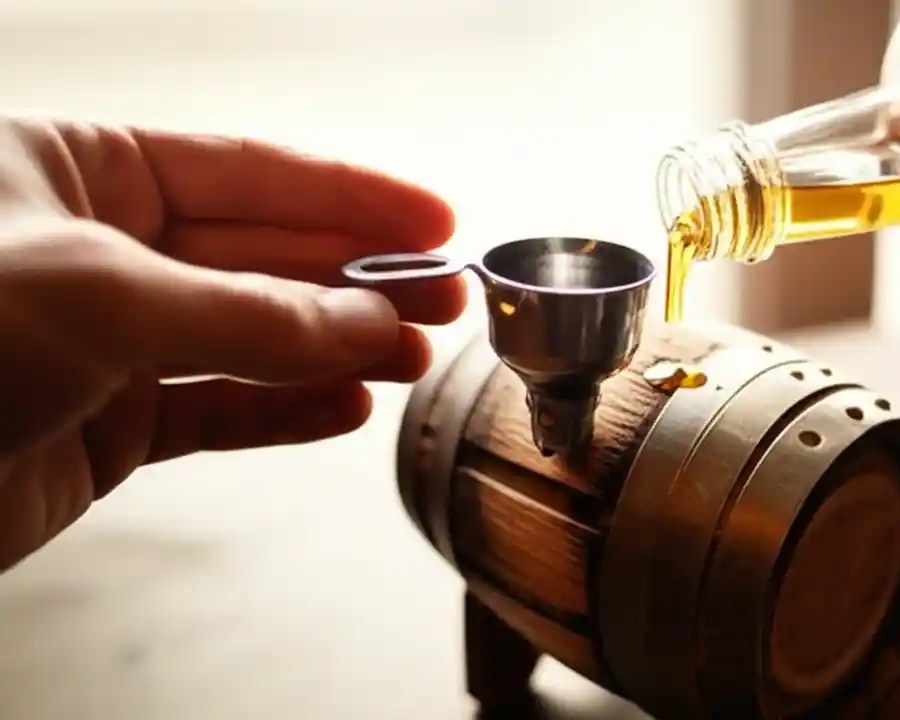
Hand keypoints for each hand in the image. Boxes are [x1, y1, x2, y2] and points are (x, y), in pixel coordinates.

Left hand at [0, 118, 465, 570]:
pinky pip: (217, 412)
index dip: (349, 195)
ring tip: (406, 358)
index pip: (246, 170)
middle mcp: (95, 250)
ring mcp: (102, 341)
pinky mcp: (103, 426)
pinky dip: (283, 414)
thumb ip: (249, 316)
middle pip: (261, 256)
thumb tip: (365, 325)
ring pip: (249, 338)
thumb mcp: (100, 297)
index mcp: (75, 169)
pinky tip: (341, 409)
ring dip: (333, 350)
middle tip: (440, 298)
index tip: (430, 217)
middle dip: (355, 279)